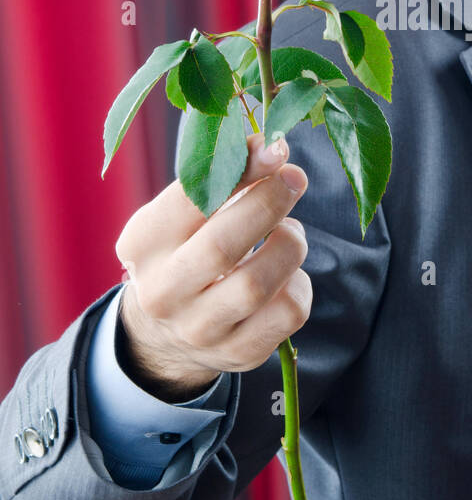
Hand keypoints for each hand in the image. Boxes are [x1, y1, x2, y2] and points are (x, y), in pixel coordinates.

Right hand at [114, 132, 311, 399]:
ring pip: (259, 284)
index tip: (275, 146)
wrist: (166, 333)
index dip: (242, 169)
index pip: (192, 199)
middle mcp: (163, 292)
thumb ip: (220, 179)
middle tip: (294, 178)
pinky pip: (288, 313)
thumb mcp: (183, 215)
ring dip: (289, 244)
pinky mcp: (238, 353)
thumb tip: (273, 147)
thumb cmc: (184, 251)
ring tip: (288, 232)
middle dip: (269, 203)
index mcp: (143, 244)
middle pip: (223, 246)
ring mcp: (200, 330)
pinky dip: (300, 283)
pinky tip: (287, 274)